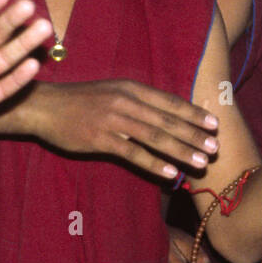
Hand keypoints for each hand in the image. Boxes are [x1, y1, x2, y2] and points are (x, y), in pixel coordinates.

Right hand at [29, 79, 218, 178]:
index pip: (170, 102)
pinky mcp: (99, 139)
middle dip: (195, 135)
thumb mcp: (115, 92)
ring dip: (181, 151)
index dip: (194, 113)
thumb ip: (141, 101)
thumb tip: (171, 114)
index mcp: (132, 88)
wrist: (45, 106)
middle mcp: (126, 101)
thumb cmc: (84, 101)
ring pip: (155, 137)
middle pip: (167, 120)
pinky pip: (133, 153)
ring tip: (201, 163)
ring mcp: (113, 120)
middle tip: (216, 148)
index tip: (215, 124)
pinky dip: (154, 163)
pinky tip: (171, 173)